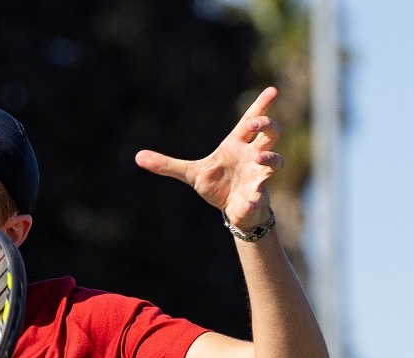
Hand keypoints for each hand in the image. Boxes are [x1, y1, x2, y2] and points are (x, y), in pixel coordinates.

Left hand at [135, 87, 284, 230]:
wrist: (231, 210)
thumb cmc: (217, 185)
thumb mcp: (190, 173)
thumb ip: (167, 164)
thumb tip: (137, 157)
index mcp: (237, 145)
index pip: (251, 120)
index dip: (261, 105)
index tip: (272, 90)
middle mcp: (252, 155)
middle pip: (270, 133)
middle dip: (266, 125)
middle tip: (254, 126)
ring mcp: (259, 174)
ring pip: (276, 159)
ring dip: (270, 158)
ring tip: (260, 159)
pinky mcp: (259, 194)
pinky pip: (261, 194)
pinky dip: (256, 198)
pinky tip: (250, 200)